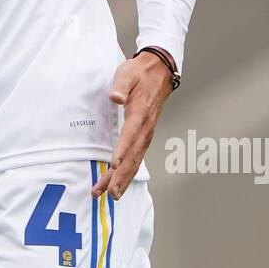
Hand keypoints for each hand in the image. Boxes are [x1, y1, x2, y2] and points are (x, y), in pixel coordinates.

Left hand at [91, 50, 174, 198]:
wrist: (160, 71)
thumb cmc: (140, 73)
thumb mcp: (127, 74)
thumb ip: (120, 86)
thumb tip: (114, 97)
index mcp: (140, 113)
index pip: (130, 135)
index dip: (122, 150)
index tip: (113, 165)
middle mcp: (146, 128)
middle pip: (132, 155)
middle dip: (121, 175)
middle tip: (109, 192)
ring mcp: (147, 134)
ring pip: (135, 161)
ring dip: (123, 179)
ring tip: (111, 195)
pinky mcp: (145, 136)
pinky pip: (136, 157)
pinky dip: (128, 172)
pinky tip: (119, 183)